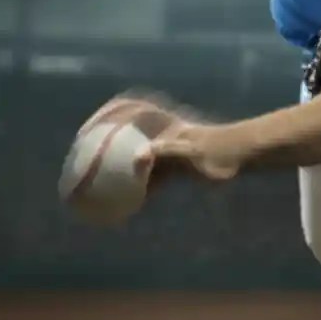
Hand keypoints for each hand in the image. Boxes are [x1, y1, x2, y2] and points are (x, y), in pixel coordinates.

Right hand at [78, 92, 240, 182]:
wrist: (241, 159)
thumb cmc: (218, 151)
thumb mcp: (191, 151)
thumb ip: (166, 152)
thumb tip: (140, 157)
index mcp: (158, 118)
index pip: (121, 110)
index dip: (100, 120)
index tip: (82, 135)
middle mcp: (157, 129)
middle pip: (120, 132)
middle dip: (99, 146)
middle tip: (79, 164)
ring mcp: (164, 146)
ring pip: (131, 154)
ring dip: (114, 168)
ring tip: (93, 185)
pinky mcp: (172, 165)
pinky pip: (145, 175)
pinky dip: (134, 189)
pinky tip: (124, 209)